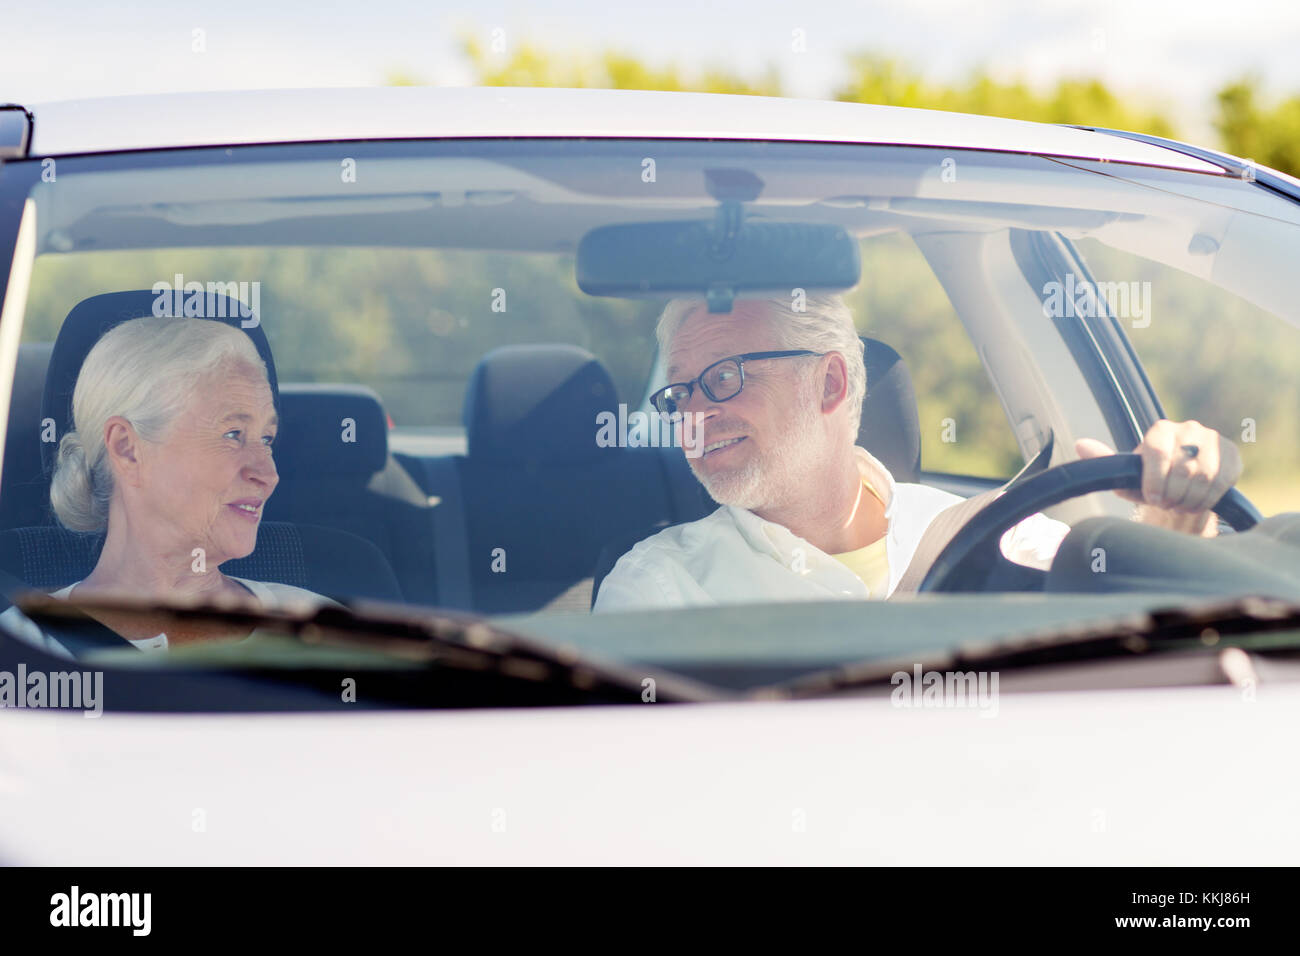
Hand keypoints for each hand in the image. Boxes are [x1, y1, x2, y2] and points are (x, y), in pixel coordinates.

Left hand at [1075, 420, 1241, 536]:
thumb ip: (1103, 461)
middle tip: (1167, 504)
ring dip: (1189, 499)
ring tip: (1180, 503)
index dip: (1155, 481)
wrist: (1182, 487)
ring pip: (1203, 477)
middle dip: (1172, 495)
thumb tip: (1080, 445)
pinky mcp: (1232, 455)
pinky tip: (1198, 501)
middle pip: (1181, 469)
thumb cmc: (1149, 482)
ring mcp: (1213, 440)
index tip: (1152, 498)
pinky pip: (1222, 482)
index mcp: (1160, 430)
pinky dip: (1208, 498)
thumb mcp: (1126, 476)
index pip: (1157, 453)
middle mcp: (1188, 429)